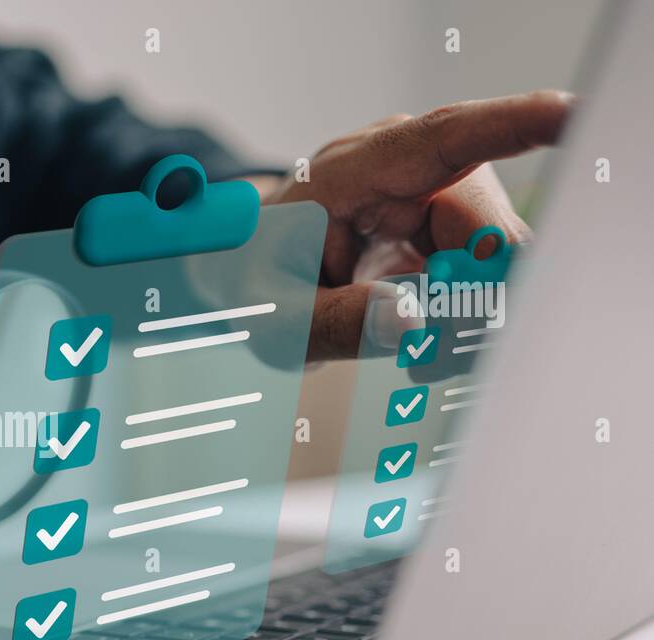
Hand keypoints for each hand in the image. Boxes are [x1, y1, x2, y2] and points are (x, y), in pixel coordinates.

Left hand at [258, 90, 572, 358]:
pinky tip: (424, 344)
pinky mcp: (440, 227)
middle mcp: (402, 172)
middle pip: (486, 226)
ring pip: (494, 257)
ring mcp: (427, 197)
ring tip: (418, 354)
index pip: (443, 138)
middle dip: (475, 299)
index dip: (510, 125)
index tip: (567, 116)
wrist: (239, 270)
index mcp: (353, 172)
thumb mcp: (273, 316)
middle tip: (431, 354)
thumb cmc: (247, 280)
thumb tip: (411, 323)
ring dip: (468, 316)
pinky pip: (482, 273)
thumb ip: (335, 321)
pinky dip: (462, 317)